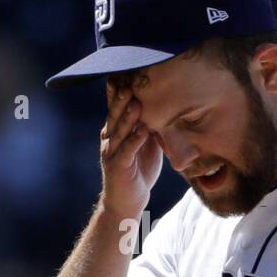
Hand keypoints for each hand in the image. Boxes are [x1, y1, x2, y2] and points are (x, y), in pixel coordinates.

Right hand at [99, 82, 160, 216]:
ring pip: (119, 131)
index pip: (116, 108)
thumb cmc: (138, 171)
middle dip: (120, 99)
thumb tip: (166, 108)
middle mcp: (110, 139)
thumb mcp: (146, 144)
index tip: (124, 75)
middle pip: (115, 115)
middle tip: (126, 82)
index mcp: (116, 132)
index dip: (118, 93)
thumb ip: (151, 127)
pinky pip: (126, 151)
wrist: (128, 202)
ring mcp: (112, 153)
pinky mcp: (118, 167)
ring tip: (134, 101)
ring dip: (127, 116)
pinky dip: (134, 141)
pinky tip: (142, 131)